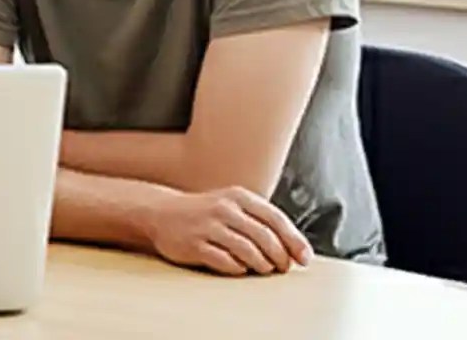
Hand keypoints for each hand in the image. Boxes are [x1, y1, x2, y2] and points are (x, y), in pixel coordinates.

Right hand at [145, 186, 312, 275]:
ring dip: (262, 265)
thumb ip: (259, 220)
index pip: (276, 219)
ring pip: (248, 251)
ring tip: (263, 268)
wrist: (161, 213)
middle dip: (280, 257)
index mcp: (238, 197)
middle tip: (283, 268)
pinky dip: (238, 268)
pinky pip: (226, 262)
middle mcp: (224, 209)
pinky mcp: (194, 244)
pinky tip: (239, 268)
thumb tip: (292, 248)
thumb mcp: (232, 205)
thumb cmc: (205, 213)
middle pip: (265, 238)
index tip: (304, 259)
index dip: (294, 241)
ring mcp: (208, 226)